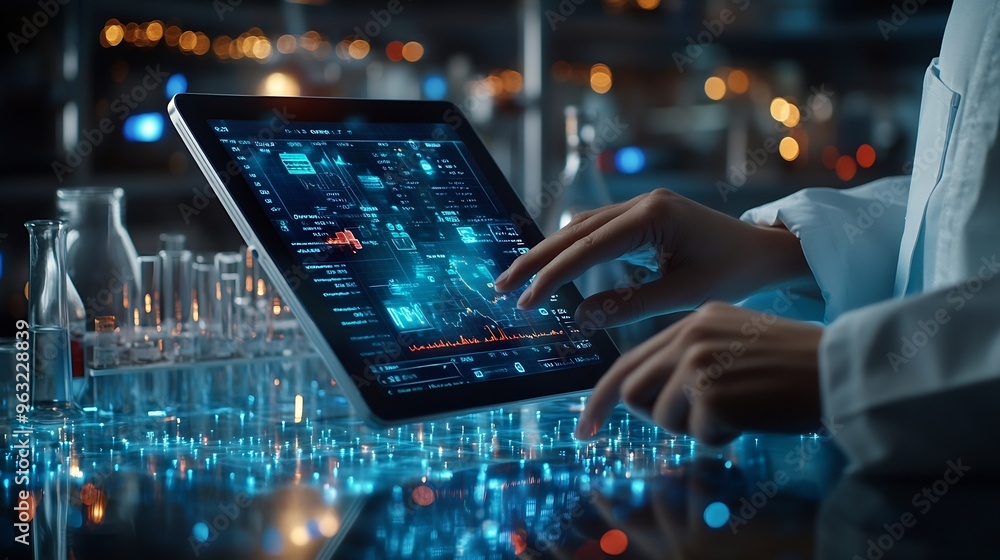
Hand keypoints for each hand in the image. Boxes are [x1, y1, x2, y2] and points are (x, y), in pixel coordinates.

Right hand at [494, 189, 809, 326]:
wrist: (765, 249)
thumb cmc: (734, 272)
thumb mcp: (683, 294)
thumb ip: (630, 304)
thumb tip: (578, 318)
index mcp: (653, 216)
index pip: (588, 249)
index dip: (552, 276)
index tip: (526, 301)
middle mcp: (642, 203)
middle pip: (574, 231)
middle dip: (535, 261)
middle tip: (501, 286)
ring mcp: (640, 206)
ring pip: (580, 229)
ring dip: (547, 254)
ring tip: (516, 280)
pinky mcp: (640, 216)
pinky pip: (595, 231)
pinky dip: (569, 250)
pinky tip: (549, 268)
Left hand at [575, 302, 822, 443]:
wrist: (840, 371)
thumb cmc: (793, 365)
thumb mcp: (734, 343)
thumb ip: (689, 359)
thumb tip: (645, 394)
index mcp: (693, 321)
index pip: (630, 360)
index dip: (602, 398)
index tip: (585, 427)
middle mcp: (689, 336)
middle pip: (632, 391)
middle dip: (656, 416)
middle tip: (692, 420)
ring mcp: (698, 362)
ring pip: (659, 416)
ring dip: (692, 427)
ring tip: (734, 412)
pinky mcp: (712, 392)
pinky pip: (697, 435)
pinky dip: (722, 438)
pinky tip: (751, 418)